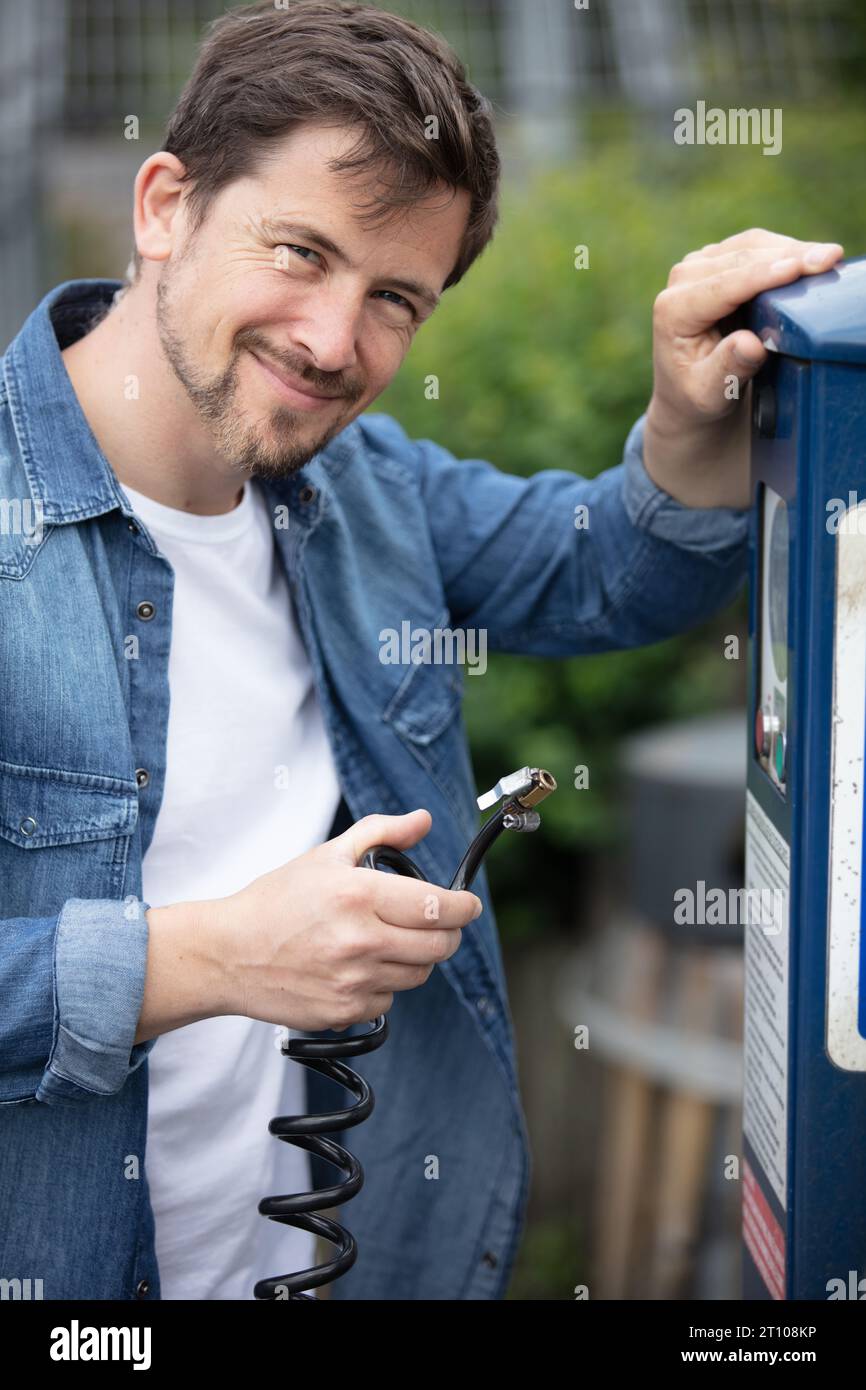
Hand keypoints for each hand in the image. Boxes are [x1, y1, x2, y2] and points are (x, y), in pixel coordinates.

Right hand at [202, 808, 480, 1031]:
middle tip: (437, 924)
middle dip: (447, 933)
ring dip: (415, 958)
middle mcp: (360, 940)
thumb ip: (381, 832)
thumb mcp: (327, 855)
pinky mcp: (343, 1010)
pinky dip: (383, 983)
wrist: (227, 954)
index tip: (468, 905)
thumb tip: (423, 820)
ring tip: (388, 941)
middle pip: (438, 946)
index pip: (438, 906)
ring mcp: (352, 980)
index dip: (464, 907)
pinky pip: (388, 999)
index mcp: (359, 895)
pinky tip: (358, 966)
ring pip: (417, 975)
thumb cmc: (276, 901)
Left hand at [644, 230, 843, 507]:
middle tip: (829, 260)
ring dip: (791, 250)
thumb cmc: (700, 395)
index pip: (723, 287)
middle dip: (787, 258)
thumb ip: (728, 369)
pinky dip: (784, 250)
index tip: (798, 269)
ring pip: (751, 246)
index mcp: (673, 311)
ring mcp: (698, 266)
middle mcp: (681, 281)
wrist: (688, 390)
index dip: (762, 276)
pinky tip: (809, 260)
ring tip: (827, 259)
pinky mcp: (717, 260)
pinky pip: (755, 246)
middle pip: (740, 259)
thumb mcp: (710, 394)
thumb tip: (751, 344)